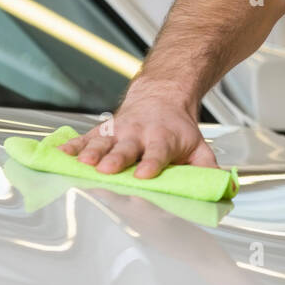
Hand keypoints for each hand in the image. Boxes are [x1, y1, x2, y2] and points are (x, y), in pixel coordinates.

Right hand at [58, 76, 219, 178]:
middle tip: (107, 170)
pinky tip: (58, 155)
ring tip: (82, 163)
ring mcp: (118, 132)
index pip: (158, 153)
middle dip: (116, 160)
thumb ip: (208, 168)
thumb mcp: (198, 146)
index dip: (151, 164)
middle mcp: (138, 134)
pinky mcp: (102, 131)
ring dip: (91, 153)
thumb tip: (226, 187)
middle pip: (126, 149)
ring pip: (102, 142)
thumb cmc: (178, 130)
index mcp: (162, 139)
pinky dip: (70, 147)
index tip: (144, 175)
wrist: (161, 96)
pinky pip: (83, 139)